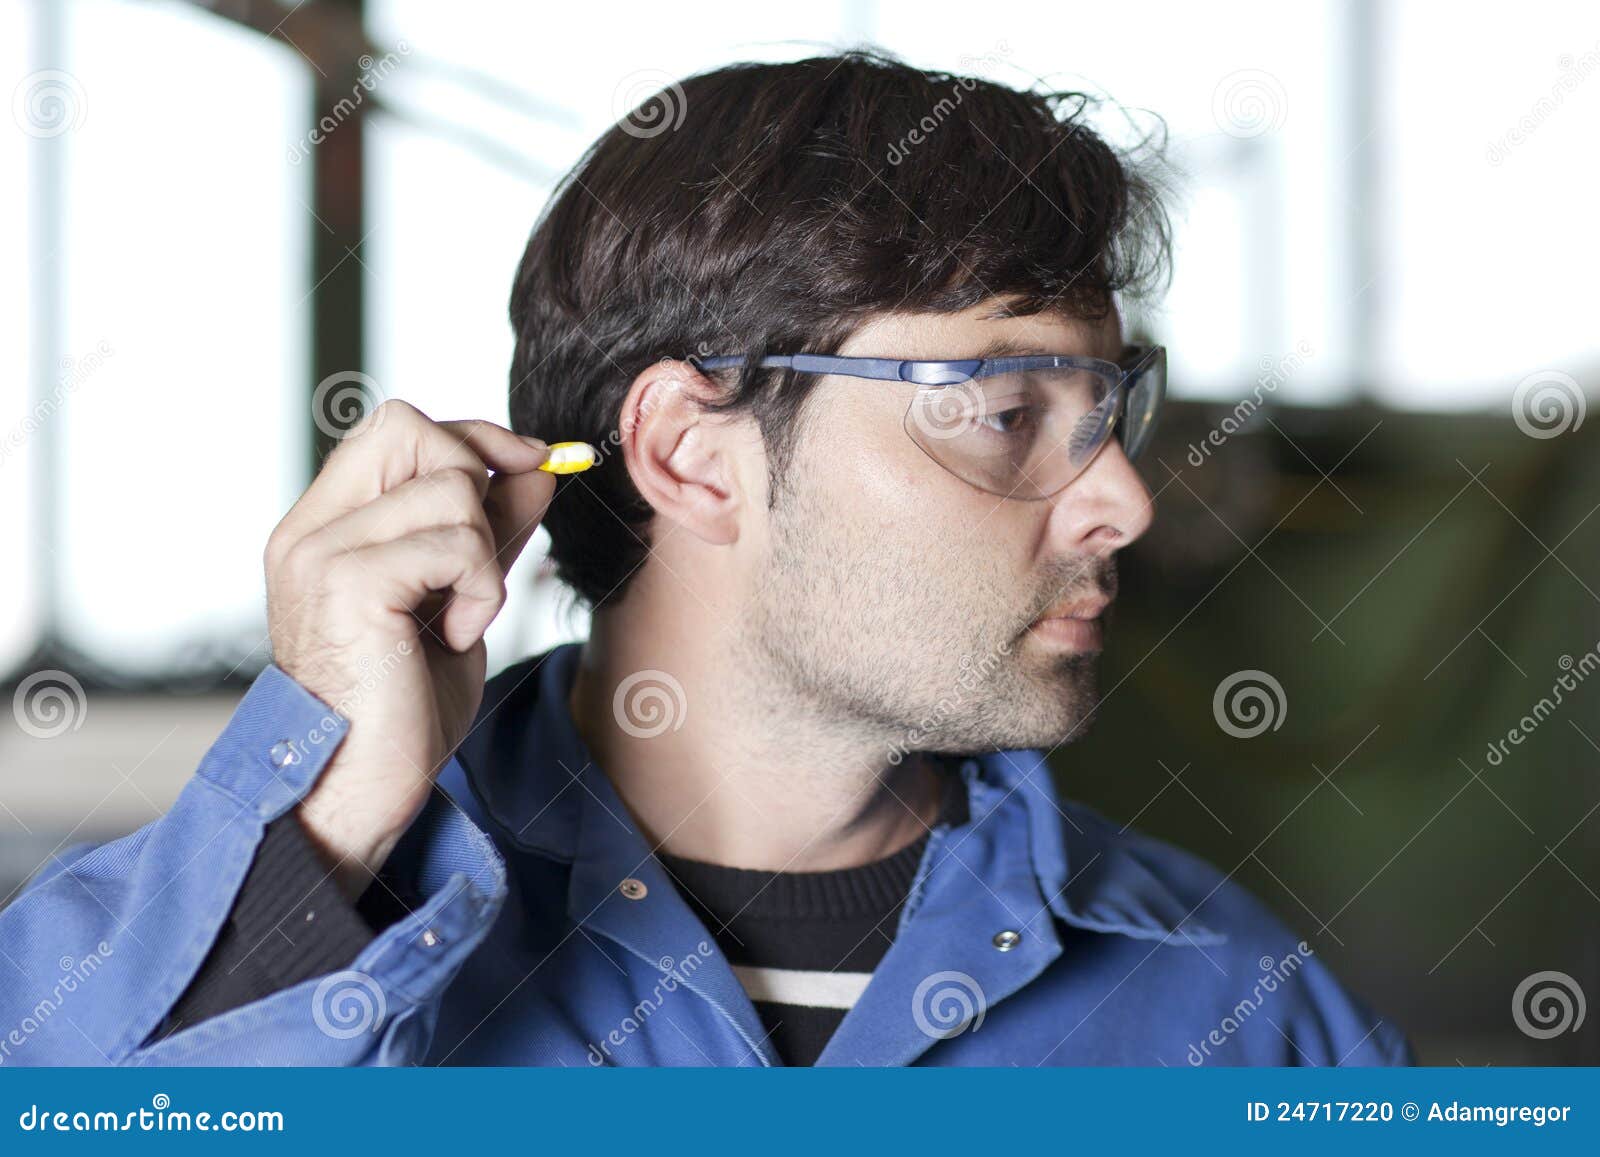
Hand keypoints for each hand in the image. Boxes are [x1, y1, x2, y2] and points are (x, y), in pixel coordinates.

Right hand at [263, 400, 554, 897]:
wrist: (361, 788)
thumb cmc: (402, 704)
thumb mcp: (459, 598)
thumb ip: (489, 530)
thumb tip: (539, 465)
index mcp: (325, 525)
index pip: (398, 427)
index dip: (471, 438)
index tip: (526, 468)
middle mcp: (311, 529)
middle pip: (413, 429)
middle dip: (477, 479)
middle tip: (481, 560)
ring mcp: (323, 553)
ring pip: (452, 488)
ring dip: (484, 556)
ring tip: (458, 618)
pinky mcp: (350, 584)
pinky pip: (458, 543)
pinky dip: (480, 590)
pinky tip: (453, 636)